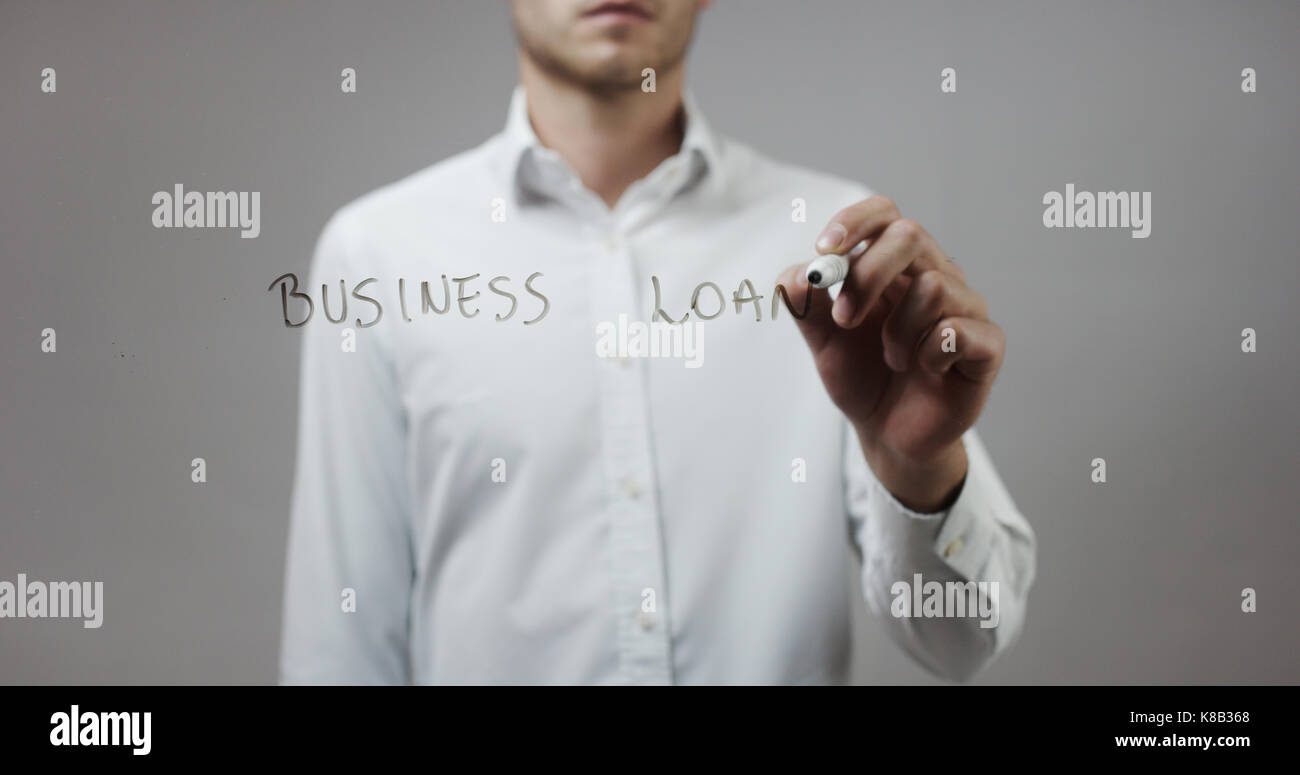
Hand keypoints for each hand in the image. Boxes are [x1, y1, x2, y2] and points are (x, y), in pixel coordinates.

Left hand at [777, 195, 1004, 511]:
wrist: (889, 435)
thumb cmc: (863, 378)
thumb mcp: (823, 343)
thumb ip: (806, 308)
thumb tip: (795, 277)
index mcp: (895, 266)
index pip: (885, 215)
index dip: (855, 221)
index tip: (823, 249)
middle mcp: (935, 274)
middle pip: (909, 235)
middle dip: (867, 275)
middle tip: (843, 320)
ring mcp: (966, 307)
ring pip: (933, 286)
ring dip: (897, 331)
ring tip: (892, 359)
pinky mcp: (987, 345)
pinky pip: (956, 330)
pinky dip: (927, 354)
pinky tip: (924, 371)